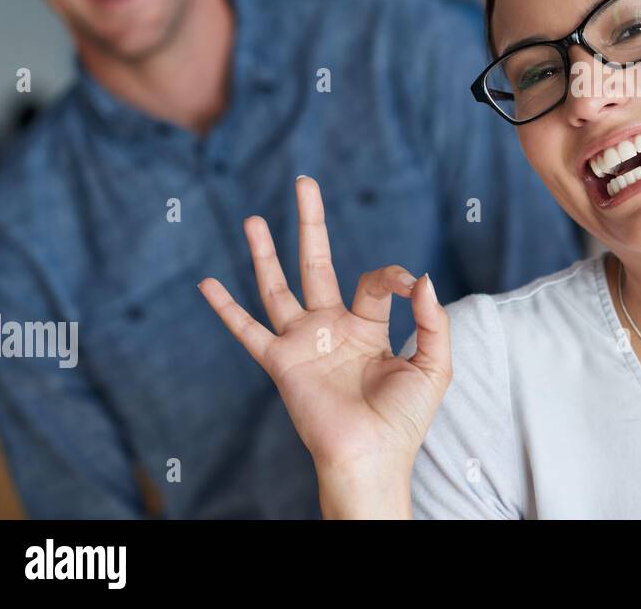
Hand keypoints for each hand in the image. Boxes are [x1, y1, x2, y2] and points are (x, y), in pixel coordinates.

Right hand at [197, 176, 450, 515]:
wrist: (373, 458)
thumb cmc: (405, 419)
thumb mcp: (433, 364)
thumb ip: (430, 319)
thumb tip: (421, 276)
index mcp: (368, 327)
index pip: (374, 281)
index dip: (392, 275)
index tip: (407, 284)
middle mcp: (331, 328)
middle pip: (316, 263)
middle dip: (311, 223)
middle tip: (304, 183)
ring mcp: (304, 343)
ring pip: (278, 287)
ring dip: (264, 253)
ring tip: (253, 218)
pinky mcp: (283, 362)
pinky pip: (248, 331)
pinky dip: (226, 309)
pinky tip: (207, 283)